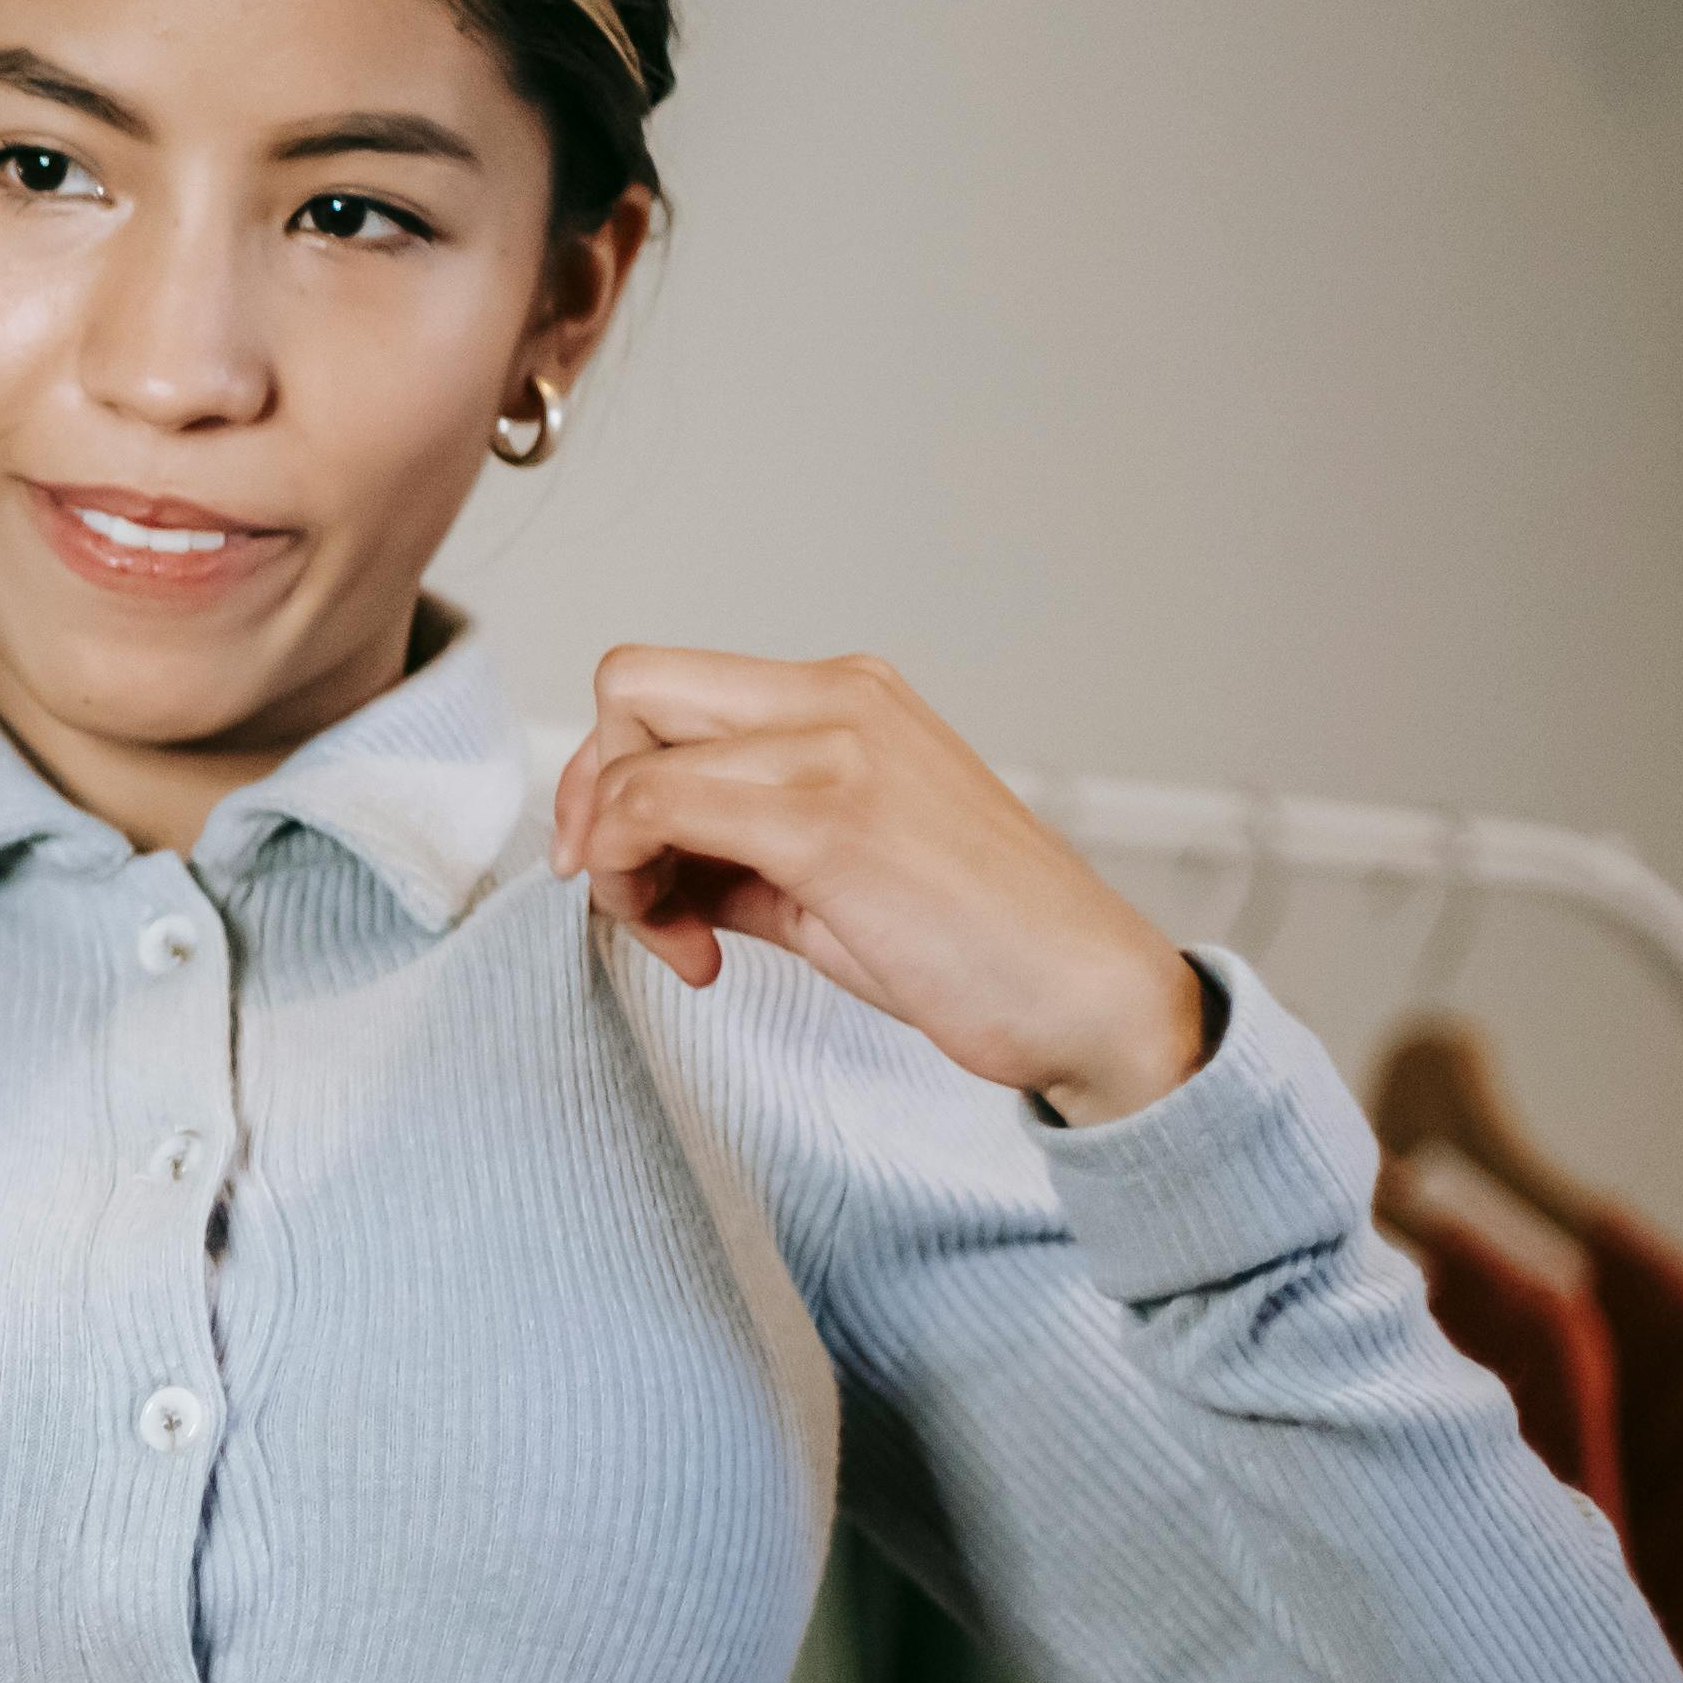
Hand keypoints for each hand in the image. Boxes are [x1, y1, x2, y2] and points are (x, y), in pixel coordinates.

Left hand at [544, 646, 1211, 1122]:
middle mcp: (835, 699)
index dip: (612, 773)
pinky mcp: (826, 819)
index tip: (632, 864)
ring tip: (678, 936)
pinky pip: (655, 813)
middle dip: (592, 796)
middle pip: (628, 688)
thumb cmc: (976, 944)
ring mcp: (833, 749)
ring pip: (628, 757)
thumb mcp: (831, 876)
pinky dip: (635, 886)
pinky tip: (699, 955)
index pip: (662, 686)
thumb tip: (639, 864)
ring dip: (616, 862)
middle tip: (623, 889)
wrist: (1090, 997)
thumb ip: (735, 848)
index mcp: (845, 695)